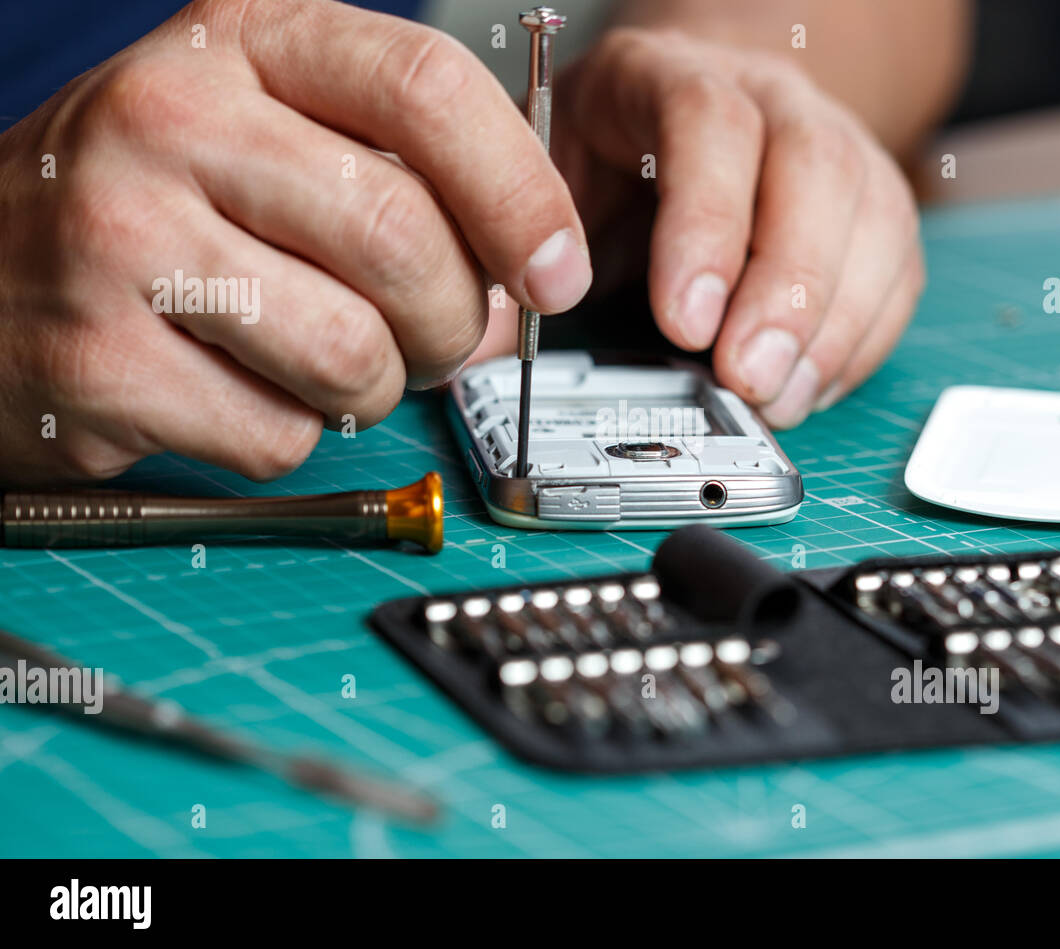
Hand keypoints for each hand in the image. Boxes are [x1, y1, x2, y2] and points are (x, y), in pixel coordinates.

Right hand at [0, 0, 591, 485]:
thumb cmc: (160, 205)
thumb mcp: (273, 134)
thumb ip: (403, 172)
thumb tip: (534, 270)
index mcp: (243, 40)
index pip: (425, 88)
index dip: (521, 192)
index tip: (557, 269)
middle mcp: (171, 116)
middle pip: (401, 238)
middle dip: (452, 323)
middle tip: (434, 339)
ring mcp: (120, 236)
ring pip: (351, 351)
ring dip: (374, 389)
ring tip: (327, 364)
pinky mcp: (96, 358)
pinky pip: (278, 436)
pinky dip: (290, 438)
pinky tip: (237, 392)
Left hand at [475, 27, 923, 428]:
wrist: (689, 113)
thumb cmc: (608, 159)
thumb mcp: (548, 177)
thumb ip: (529, 239)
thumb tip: (501, 339)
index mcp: (671, 75)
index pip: (710, 124)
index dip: (706, 225)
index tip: (686, 323)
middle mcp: (770, 98)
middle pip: (814, 170)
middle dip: (787, 290)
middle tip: (747, 380)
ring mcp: (834, 144)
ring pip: (872, 218)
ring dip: (832, 326)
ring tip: (778, 398)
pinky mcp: (873, 204)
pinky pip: (897, 268)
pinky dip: (861, 338)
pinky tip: (811, 384)